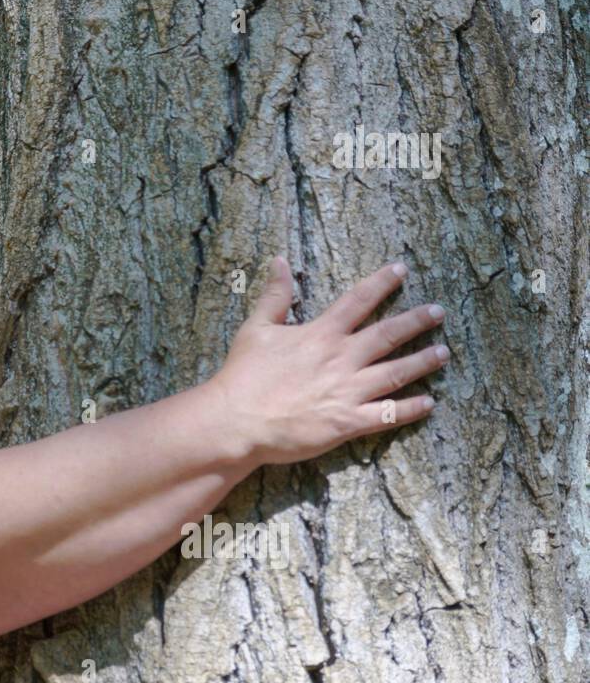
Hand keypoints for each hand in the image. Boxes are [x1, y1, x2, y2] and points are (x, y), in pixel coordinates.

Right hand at [207, 257, 447, 466]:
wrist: (238, 420)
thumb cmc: (243, 375)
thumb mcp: (256, 328)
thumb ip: (274, 295)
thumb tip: (280, 260)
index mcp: (320, 334)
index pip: (358, 301)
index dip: (382, 283)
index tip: (402, 269)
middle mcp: (341, 358)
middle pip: (388, 334)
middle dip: (416, 320)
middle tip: (438, 312)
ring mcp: (348, 391)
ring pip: (396, 372)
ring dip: (422, 361)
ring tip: (443, 352)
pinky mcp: (348, 421)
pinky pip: (388, 414)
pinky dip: (411, 409)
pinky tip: (429, 403)